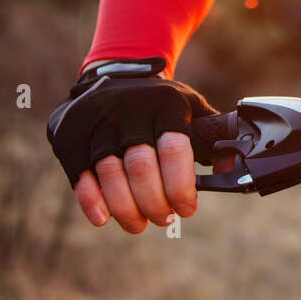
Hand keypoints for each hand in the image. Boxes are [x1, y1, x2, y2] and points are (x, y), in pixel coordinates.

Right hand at [46, 59, 224, 230]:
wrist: (111, 74)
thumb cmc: (159, 104)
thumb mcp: (189, 107)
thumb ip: (212, 136)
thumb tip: (229, 170)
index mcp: (165, 103)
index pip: (175, 148)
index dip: (181, 186)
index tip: (187, 209)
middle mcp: (129, 109)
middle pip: (141, 165)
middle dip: (154, 202)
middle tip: (164, 220)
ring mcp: (97, 121)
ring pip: (109, 172)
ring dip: (126, 207)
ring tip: (139, 225)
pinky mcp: (71, 136)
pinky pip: (79, 174)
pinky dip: (91, 200)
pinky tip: (103, 219)